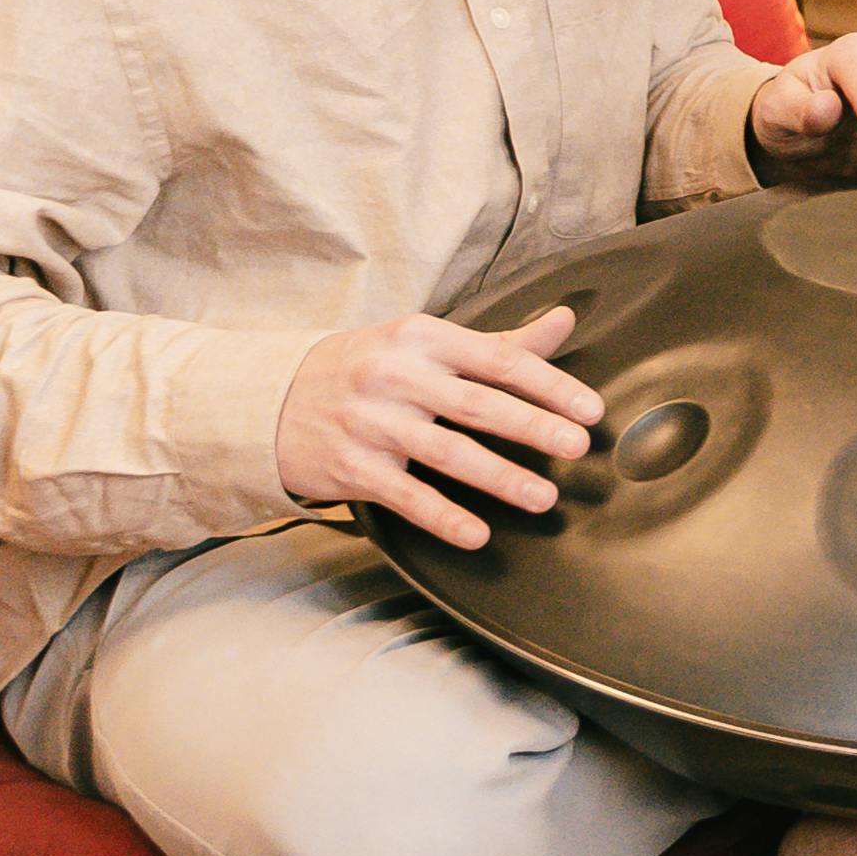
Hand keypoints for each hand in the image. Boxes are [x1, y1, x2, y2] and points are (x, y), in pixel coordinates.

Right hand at [277, 307, 597, 549]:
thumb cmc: (364, 369)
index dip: (550, 385)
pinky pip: (406, 496)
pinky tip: (478, 535)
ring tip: (544, 498)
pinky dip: (443, 517)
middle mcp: (395, 377)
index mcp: (421, 338)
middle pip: (478, 406)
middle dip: (534, 428)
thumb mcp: (422, 344)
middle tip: (578, 448)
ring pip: (448, 454)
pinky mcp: (350, 468)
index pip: (498, 360)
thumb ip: (497, 343)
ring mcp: (370, 424)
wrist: (265, 401)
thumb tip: (566, 320)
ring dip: (500, 478)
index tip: (591, 409)